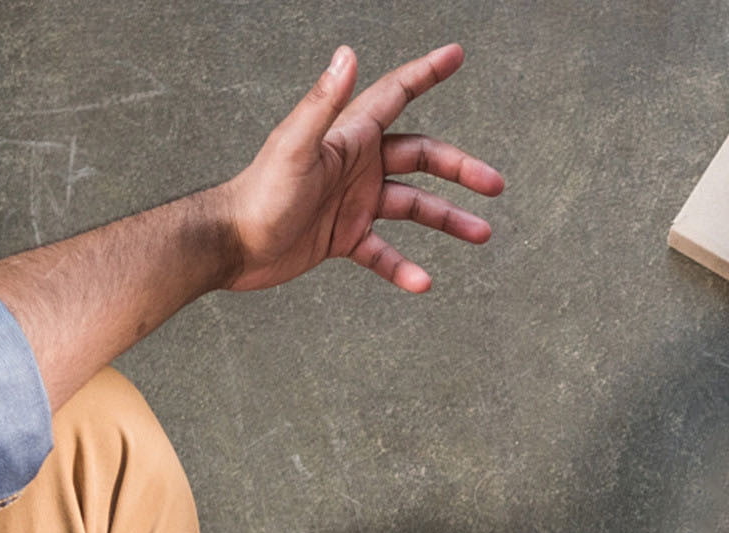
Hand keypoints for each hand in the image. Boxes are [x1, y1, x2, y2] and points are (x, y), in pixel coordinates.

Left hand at [216, 42, 504, 293]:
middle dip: (460, 169)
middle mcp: (357, 165)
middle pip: (422, 157)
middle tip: (495, 185)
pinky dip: (403, 267)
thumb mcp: (295, 146)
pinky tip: (423, 282)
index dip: (427, 73)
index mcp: (349, 136)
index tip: (456, 55)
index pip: (396, 95)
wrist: (233, 243)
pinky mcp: (344, 237)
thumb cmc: (259, 192)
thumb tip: (348, 54)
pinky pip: (384, 252)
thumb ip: (324, 103)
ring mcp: (353, 202)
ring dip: (448, 219)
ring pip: (414, 206)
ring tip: (482, 233)